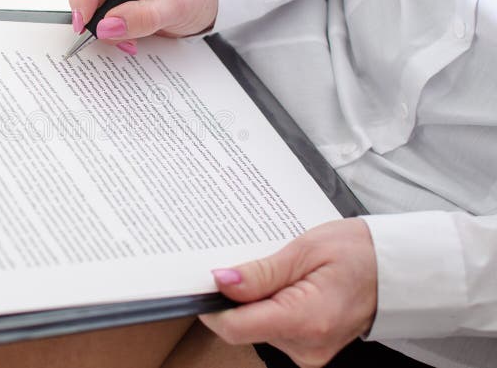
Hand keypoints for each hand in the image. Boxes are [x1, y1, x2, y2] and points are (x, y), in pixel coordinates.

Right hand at [68, 0, 217, 54]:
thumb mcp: (178, 6)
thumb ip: (145, 17)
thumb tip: (108, 27)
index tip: (84, 21)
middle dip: (94, 13)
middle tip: (113, 36)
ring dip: (102, 23)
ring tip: (129, 37)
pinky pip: (93, 5)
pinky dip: (105, 25)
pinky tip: (125, 31)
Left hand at [200, 218, 376, 367]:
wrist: (397, 269)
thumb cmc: (359, 253)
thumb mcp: (305, 250)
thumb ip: (261, 272)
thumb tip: (221, 282)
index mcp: (305, 320)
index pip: (235, 327)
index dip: (213, 306)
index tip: (204, 280)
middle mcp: (306, 346)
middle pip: (243, 327)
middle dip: (235, 297)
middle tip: (247, 261)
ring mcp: (308, 351)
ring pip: (255, 327)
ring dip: (253, 300)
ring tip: (276, 270)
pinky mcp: (308, 347)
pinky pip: (272, 328)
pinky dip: (268, 306)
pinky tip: (283, 284)